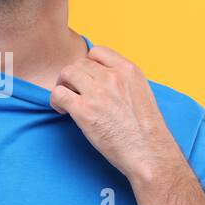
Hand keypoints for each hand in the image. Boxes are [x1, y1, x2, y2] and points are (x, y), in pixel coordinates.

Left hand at [49, 44, 182, 182]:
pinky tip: (62, 110)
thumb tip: (102, 78)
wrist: (148, 152)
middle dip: (74, 76)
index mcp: (128, 70)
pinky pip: (58, 94)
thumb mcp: (142, 92)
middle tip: (73, 91)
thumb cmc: (147, 130)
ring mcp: (97, 92)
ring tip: (66, 100)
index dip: (88, 64)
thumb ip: (123, 81)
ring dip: (62, 85)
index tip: (88, 78)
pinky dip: (56, 100)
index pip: (97, 52)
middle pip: (79, 63)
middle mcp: (112, 77)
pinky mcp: (84, 111)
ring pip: (66, 74)